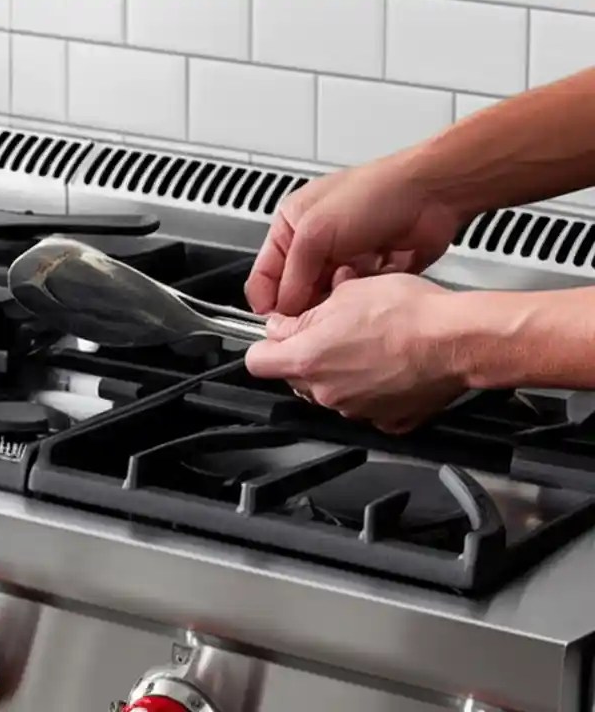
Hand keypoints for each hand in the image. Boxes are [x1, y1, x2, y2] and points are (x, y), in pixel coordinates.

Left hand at [244, 273, 467, 433]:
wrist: (458, 339)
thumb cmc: (408, 313)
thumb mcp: (344, 295)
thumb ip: (303, 317)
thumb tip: (283, 325)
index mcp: (306, 360)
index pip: (257, 361)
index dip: (267, 344)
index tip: (280, 334)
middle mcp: (326, 393)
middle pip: (295, 377)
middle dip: (308, 355)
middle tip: (334, 330)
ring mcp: (357, 411)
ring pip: (332, 391)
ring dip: (341, 372)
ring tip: (369, 344)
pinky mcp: (388, 420)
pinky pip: (368, 405)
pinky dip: (374, 389)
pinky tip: (390, 367)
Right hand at [245, 152, 468, 316]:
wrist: (431, 195)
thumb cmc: (374, 195)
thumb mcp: (315, 233)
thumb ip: (293, 275)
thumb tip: (282, 309)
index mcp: (291, 224)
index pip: (264, 272)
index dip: (266, 299)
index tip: (273, 324)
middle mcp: (315, 241)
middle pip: (295, 288)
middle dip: (302, 304)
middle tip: (306, 321)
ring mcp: (343, 257)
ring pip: (325, 297)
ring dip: (331, 302)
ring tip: (339, 301)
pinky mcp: (370, 271)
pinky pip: (353, 299)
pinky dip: (356, 301)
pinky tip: (364, 294)